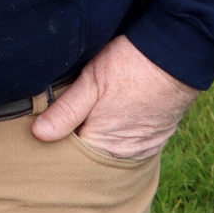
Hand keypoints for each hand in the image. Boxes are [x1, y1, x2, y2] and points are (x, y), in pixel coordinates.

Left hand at [31, 35, 200, 160]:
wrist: (174, 58)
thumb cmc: (129, 66)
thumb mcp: (90, 83)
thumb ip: (65, 112)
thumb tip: (39, 134)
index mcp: (105, 145)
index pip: (70, 153)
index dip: (56, 137)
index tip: (46, 119)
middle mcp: (126, 154)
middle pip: (89, 153)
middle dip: (74, 136)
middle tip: (63, 112)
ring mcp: (143, 149)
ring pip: (107, 149)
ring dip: (95, 134)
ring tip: (88, 110)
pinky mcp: (155, 140)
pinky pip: (127, 145)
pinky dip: (114, 133)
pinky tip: (108, 114)